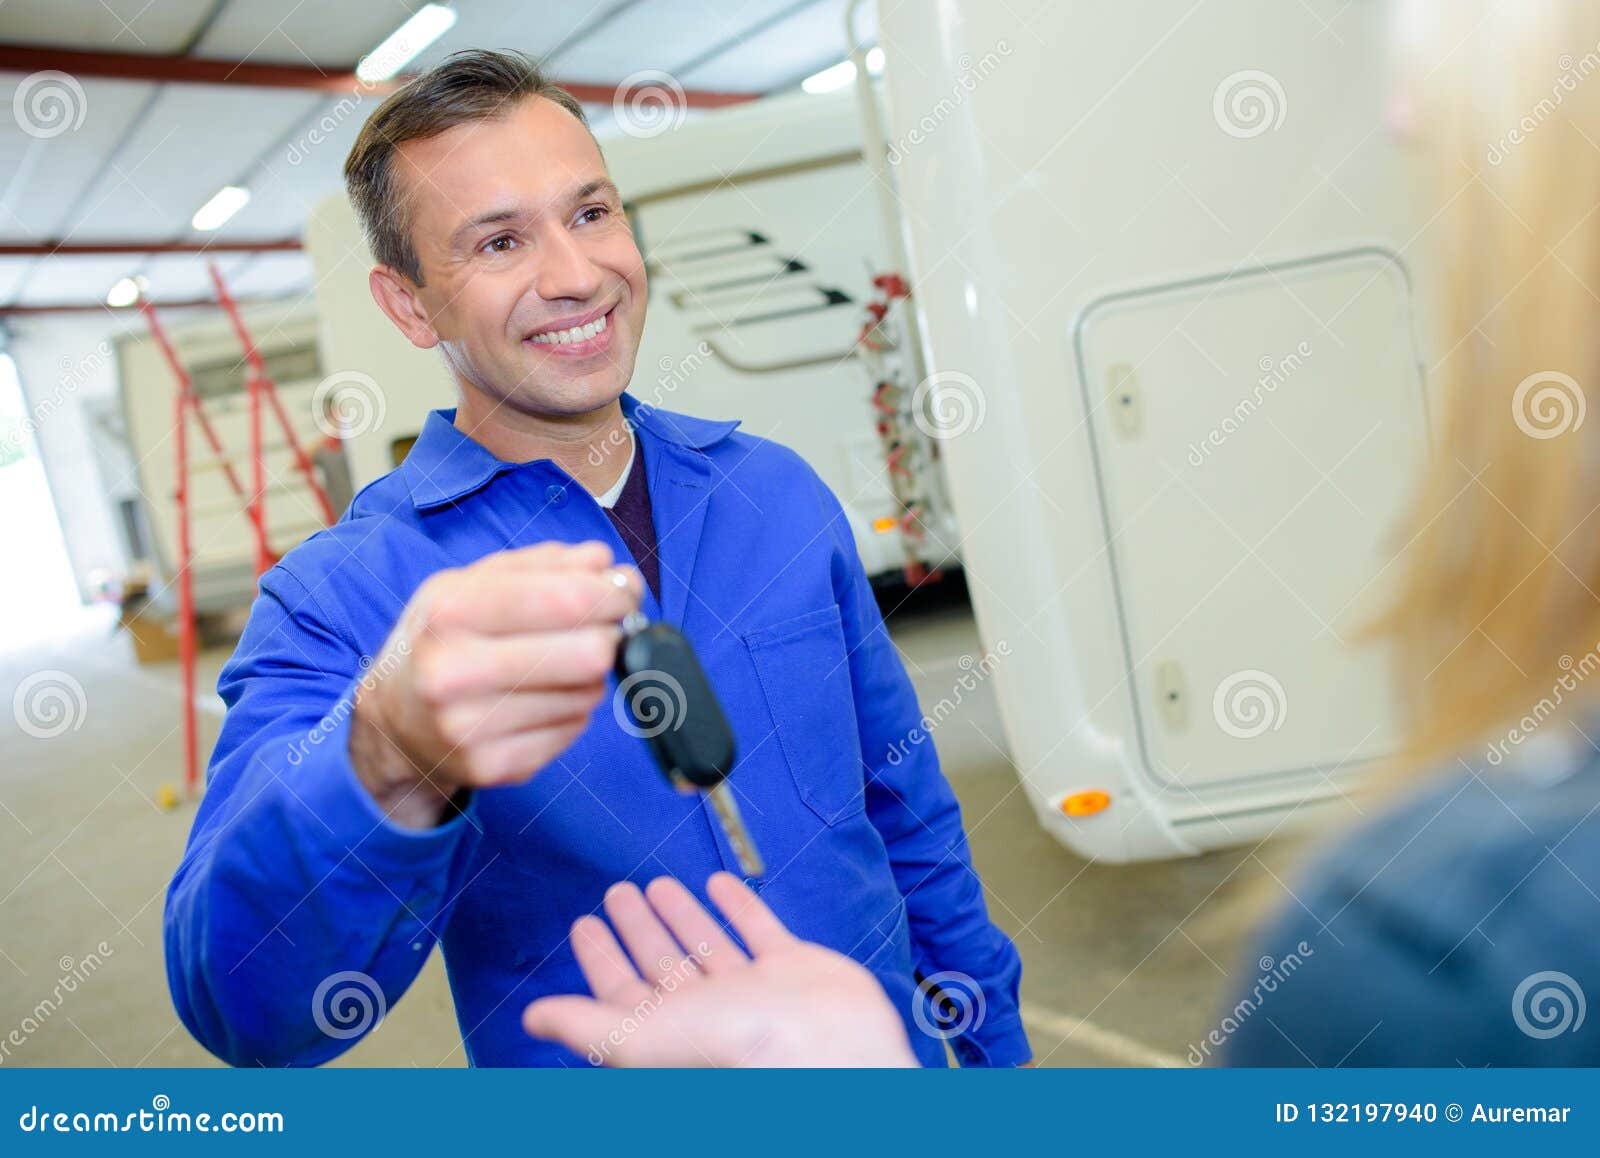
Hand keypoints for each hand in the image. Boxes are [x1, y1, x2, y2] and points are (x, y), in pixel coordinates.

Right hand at [349, 540, 640, 827]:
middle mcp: (452, 672)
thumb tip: (605, 564)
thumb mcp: (472, 584)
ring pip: (588, 693)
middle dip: (610, 634)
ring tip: (556, 666)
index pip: (566, 600)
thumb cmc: (443, 640)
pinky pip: (575, 729)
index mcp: (449, 611)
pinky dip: (571, 710)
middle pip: (589, 653)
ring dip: (588, 675)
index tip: (625, 591)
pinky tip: (540, 700)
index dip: (613, 594)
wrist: (394, 721)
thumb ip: (543, 565)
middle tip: (606, 627)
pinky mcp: (494, 767)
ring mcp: (471, 727)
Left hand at [523, 873, 917, 1066]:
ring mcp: (751, 990)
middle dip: (637, 929)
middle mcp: (706, 1013)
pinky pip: (759, 931)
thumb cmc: (734, 1055)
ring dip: (682, 915)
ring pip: (707, 945)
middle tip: (616, 893)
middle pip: (660, 964)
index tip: (584, 924)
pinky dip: (739, 908)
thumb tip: (531, 1018)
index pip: (620, 991)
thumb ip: (585, 1023)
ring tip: (659, 885)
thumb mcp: (640, 1039)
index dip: (600, 958)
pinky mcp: (791, 970)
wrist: (825, 1053)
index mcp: (667, 1032)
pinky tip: (720, 885)